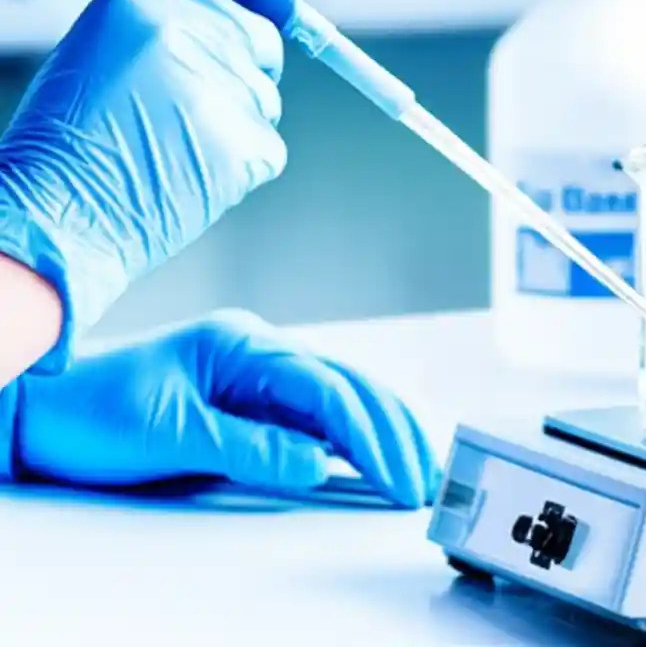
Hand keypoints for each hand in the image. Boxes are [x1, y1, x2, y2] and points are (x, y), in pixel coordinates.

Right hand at [0, 0, 298, 370]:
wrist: (64, 214)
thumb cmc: (72, 137)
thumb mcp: (103, 48)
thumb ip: (171, 17)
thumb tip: (241, 7)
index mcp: (147, 0)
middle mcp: (196, 35)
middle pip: (261, 33)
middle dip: (244, 59)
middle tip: (192, 96)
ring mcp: (230, 91)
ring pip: (265, 94)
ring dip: (235, 113)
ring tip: (173, 140)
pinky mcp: (254, 145)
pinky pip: (268, 144)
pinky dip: (241, 159)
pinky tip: (190, 169)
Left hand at [6, 309, 439, 507]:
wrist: (42, 411)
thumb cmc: (91, 411)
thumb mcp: (169, 433)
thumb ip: (248, 447)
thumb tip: (318, 463)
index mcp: (242, 345)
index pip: (325, 388)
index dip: (367, 434)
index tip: (393, 474)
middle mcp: (258, 353)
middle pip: (349, 386)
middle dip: (392, 432)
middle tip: (423, 480)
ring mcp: (257, 377)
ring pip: (341, 398)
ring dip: (381, 432)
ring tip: (416, 470)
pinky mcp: (252, 404)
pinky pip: (316, 418)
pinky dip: (352, 439)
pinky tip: (373, 459)